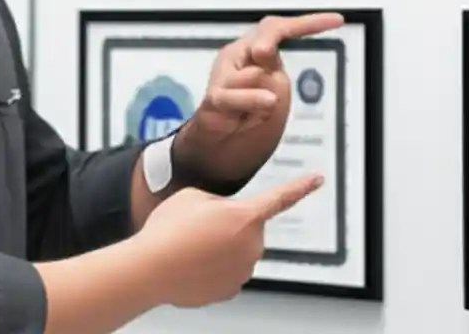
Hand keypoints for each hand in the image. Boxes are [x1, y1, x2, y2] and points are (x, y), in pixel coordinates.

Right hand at [135, 173, 323, 307]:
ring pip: (237, 251)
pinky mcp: (232, 289)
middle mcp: (252, 244)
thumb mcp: (192, 196)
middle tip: (198, 229)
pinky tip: (193, 265)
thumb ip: (217, 201)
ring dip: (220, 247)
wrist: (150, 268)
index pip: (281, 197)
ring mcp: (244, 269)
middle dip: (228, 226)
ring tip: (190, 247)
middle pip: (247, 228)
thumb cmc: (168, 230)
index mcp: (246, 215)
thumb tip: (222, 215)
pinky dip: (213, 269)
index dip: (301, 187)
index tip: (317, 179)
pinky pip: (228, 272)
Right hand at [173, 13, 344, 190]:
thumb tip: (263, 54)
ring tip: (263, 110)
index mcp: (252, 50)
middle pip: (262, 38)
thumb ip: (272, 68)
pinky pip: (235, 96)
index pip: (277, 28)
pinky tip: (266, 104)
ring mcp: (223, 77)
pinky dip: (252, 100)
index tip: (336, 21)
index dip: (307, 23)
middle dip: (268, 40)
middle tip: (266, 52)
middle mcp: (236, 57)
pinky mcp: (215, 99)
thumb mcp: (271, 87)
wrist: (218, 141)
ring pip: (252, 74)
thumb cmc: (247, 110)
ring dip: (263, 94)